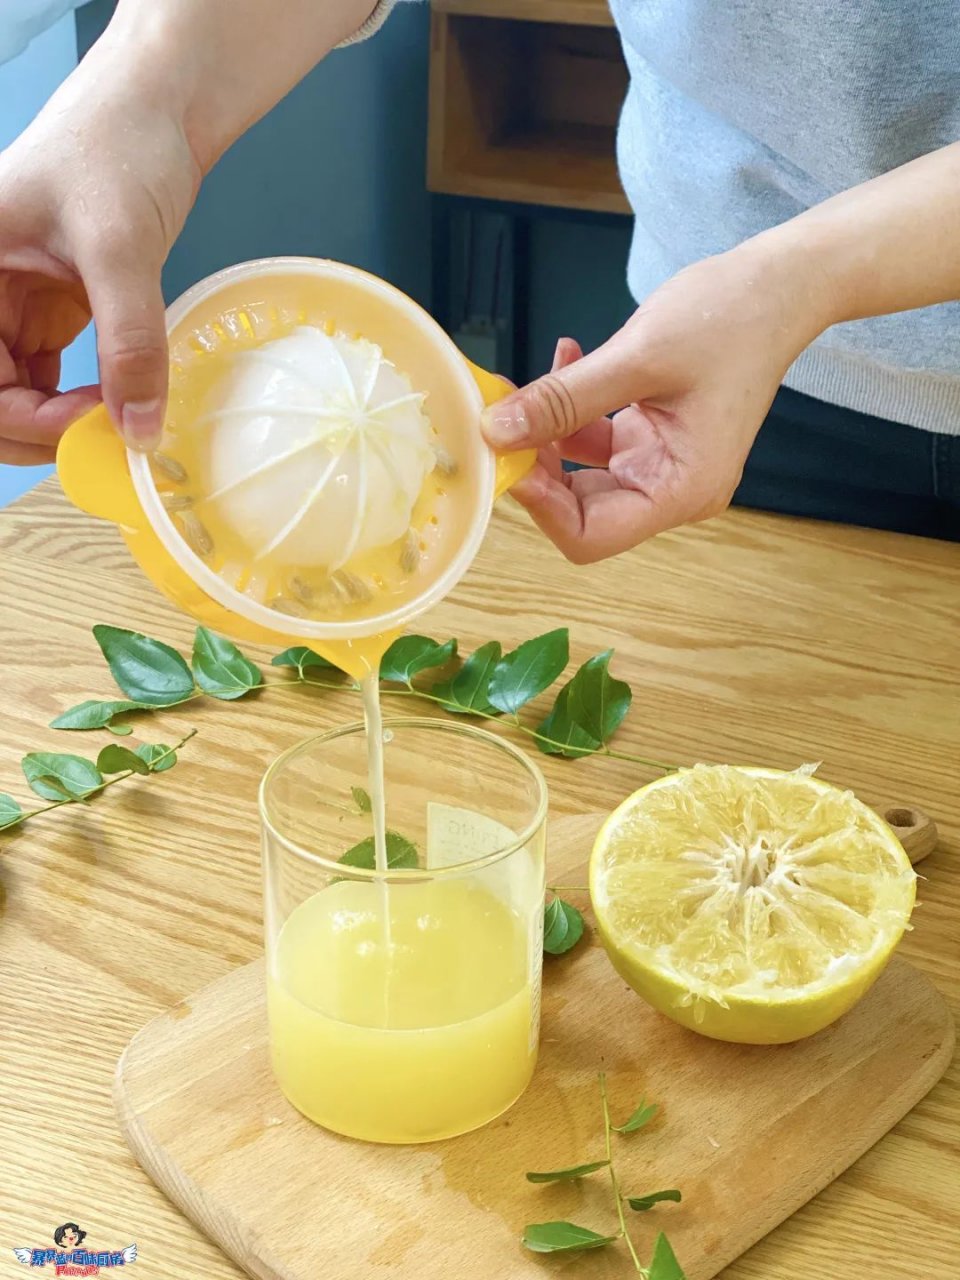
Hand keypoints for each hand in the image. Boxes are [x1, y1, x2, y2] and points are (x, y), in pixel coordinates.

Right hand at [0, 69, 199, 461]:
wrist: (154, 113)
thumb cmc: (117, 147)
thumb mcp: (119, 248)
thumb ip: (129, 342)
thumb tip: (137, 427)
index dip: (24, 419)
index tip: (89, 427)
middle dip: (39, 433)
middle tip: (103, 445)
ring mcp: (12, 307)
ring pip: (19, 398)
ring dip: (61, 426)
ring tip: (117, 429)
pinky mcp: (51, 312)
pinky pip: (51, 381)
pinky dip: (80, 404)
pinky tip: (119, 406)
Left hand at [481, 244, 834, 561]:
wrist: (779, 285)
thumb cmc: (730, 319)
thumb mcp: (637, 358)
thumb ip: (563, 400)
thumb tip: (498, 430)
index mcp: (683, 489)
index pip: (591, 536)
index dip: (541, 507)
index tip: (506, 457)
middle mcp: (674, 490)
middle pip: (581, 510)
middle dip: (537, 466)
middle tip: (504, 418)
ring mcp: (663, 465)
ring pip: (581, 474)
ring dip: (547, 433)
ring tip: (530, 383)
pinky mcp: (653, 439)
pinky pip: (595, 442)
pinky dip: (571, 412)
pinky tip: (566, 361)